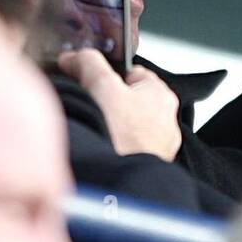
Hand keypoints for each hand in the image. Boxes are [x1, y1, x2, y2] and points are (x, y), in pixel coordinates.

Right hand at [57, 49, 180, 161]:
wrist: (120, 185)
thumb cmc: (121, 138)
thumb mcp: (100, 86)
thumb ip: (88, 63)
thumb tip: (75, 56)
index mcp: (162, 95)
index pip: (133, 73)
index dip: (108, 74)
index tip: (92, 79)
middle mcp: (166, 121)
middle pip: (129, 100)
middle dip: (109, 103)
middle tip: (91, 107)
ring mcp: (158, 147)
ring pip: (128, 127)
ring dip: (112, 128)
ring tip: (97, 132)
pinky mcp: (146, 166)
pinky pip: (127, 149)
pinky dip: (114, 148)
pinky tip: (102, 149)